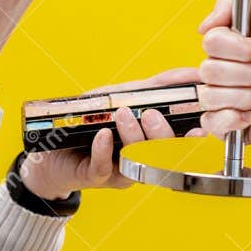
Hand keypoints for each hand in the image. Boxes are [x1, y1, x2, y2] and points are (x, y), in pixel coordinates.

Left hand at [17, 67, 204, 198]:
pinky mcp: (95, 176)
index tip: (200, 126)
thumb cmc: (92, 120)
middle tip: (152, 113)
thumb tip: (191, 74)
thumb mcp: (123, 97)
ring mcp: (119, 171)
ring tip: (124, 114)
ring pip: (134, 161)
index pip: (179, 144)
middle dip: (160, 134)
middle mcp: (141, 160)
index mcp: (153, 143)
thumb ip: (157, 87)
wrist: (51, 147)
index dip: (192, 139)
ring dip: (132, 137)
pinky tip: (102, 136)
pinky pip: (103, 167)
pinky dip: (103, 150)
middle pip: (161, 155)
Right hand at [196, 0, 250, 142]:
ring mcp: (225, 100)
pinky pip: (210, 122)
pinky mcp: (230, 126)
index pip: (209, 43)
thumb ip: (229, 5)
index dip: (236, 47)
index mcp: (229, 47)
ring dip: (243, 95)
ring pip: (209, 96)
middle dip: (243, 72)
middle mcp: (225, 72)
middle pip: (207, 70)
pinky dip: (232, 118)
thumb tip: (201, 27)